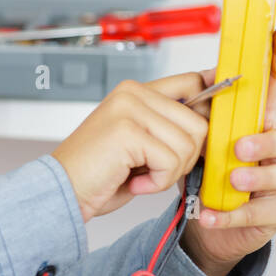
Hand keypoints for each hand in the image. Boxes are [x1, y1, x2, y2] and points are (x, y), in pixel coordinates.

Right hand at [51, 72, 210, 222]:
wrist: (62, 192)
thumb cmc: (99, 174)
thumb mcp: (141, 143)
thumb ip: (168, 128)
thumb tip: (213, 125)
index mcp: (135, 91)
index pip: (194, 83)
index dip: (210, 107)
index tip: (209, 130)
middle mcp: (132, 93)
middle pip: (199, 122)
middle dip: (185, 158)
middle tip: (155, 171)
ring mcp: (128, 110)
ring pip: (188, 144)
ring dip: (169, 173)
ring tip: (140, 177)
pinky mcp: (126, 132)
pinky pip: (170, 161)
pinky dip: (157, 183)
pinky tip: (133, 183)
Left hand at [183, 24, 275, 270]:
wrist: (207, 219)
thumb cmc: (206, 174)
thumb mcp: (198, 138)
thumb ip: (202, 113)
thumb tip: (199, 79)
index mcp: (258, 123)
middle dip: (264, 142)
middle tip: (239, 148)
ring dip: (254, 178)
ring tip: (231, 182)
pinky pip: (259, 213)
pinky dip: (230, 214)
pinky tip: (209, 214)